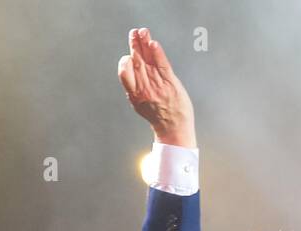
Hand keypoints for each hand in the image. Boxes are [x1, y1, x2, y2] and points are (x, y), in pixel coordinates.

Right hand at [117, 27, 195, 146]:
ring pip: (148, 60)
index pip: (125, 72)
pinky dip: (157, 53)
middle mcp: (144, 88)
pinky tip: (153, 43)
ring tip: (143, 31)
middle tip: (133, 32)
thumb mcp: (141, 103)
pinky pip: (162, 65)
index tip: (129, 54)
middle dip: (134, 45)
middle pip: (136, 61)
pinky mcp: (170, 83)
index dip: (125, 61)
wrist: (174, 129)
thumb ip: (135, 86)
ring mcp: (157, 85)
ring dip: (144, 43)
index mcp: (135, 94)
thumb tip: (131, 71)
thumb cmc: (159, 116)